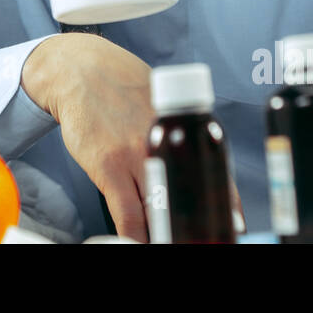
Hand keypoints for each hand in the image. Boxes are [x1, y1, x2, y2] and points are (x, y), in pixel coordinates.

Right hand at [22, 33, 247, 240]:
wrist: (81, 70)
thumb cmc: (122, 85)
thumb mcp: (162, 102)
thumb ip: (177, 131)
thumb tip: (194, 160)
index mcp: (184, 130)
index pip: (215, 176)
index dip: (226, 206)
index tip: (231, 225)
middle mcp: (167, 145)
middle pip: (189, 198)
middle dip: (194, 223)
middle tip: (197, 236)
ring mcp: (136, 158)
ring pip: (159, 212)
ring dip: (165, 233)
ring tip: (170, 239)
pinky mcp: (107, 167)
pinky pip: (126, 215)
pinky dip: (134, 236)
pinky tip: (139, 242)